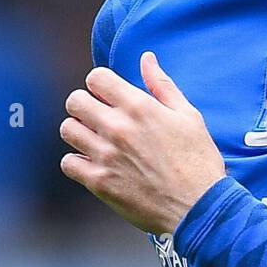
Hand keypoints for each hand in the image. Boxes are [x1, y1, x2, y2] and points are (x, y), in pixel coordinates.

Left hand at [60, 52, 225, 233]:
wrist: (198, 207)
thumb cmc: (198, 161)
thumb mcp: (188, 116)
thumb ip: (162, 86)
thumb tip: (146, 58)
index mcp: (139, 107)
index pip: (96, 78)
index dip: (100, 85)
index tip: (108, 97)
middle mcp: (118, 127)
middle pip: (75, 101)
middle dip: (85, 105)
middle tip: (98, 118)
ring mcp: (106, 155)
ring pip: (68, 130)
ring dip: (79, 132)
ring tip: (95, 141)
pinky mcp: (99, 182)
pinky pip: (68, 163)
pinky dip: (77, 162)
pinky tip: (94, 164)